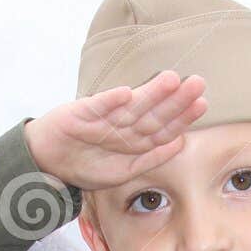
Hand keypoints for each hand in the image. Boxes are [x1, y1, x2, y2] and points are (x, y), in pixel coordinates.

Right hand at [24, 70, 207, 192]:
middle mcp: (122, 125)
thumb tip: (180, 143)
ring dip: (150, 93)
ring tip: (171, 80)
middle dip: (175, 99)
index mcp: (134, 138)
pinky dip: (109, 101)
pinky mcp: (80, 112)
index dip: (182, 116)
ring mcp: (103, 117)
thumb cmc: (86, 164)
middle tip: (197, 83)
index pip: (163, 126)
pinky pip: (97, 107)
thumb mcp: (123, 171)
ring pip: (131, 106)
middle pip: (153, 112)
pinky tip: (125, 93)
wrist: (48, 161)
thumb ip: (150, 158)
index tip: (202, 104)